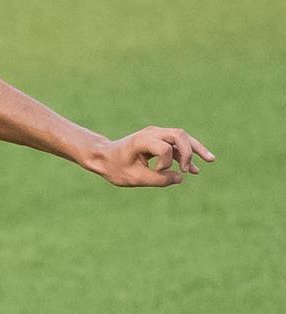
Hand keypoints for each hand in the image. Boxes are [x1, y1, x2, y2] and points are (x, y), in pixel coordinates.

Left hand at [88, 126, 215, 186]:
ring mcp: (155, 135)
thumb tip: (181, 178)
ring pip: (181, 137)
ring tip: (210, 160)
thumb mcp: (134, 178)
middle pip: (179, 136)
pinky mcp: (158, 140)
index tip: (157, 172)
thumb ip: (158, 180)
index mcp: (142, 140)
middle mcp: (151, 133)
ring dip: (194, 149)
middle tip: (189, 169)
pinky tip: (194, 168)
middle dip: (189, 151)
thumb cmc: (114, 167)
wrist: (103, 157)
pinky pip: (176, 145)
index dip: (166, 163)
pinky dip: (185, 155)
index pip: (164, 147)